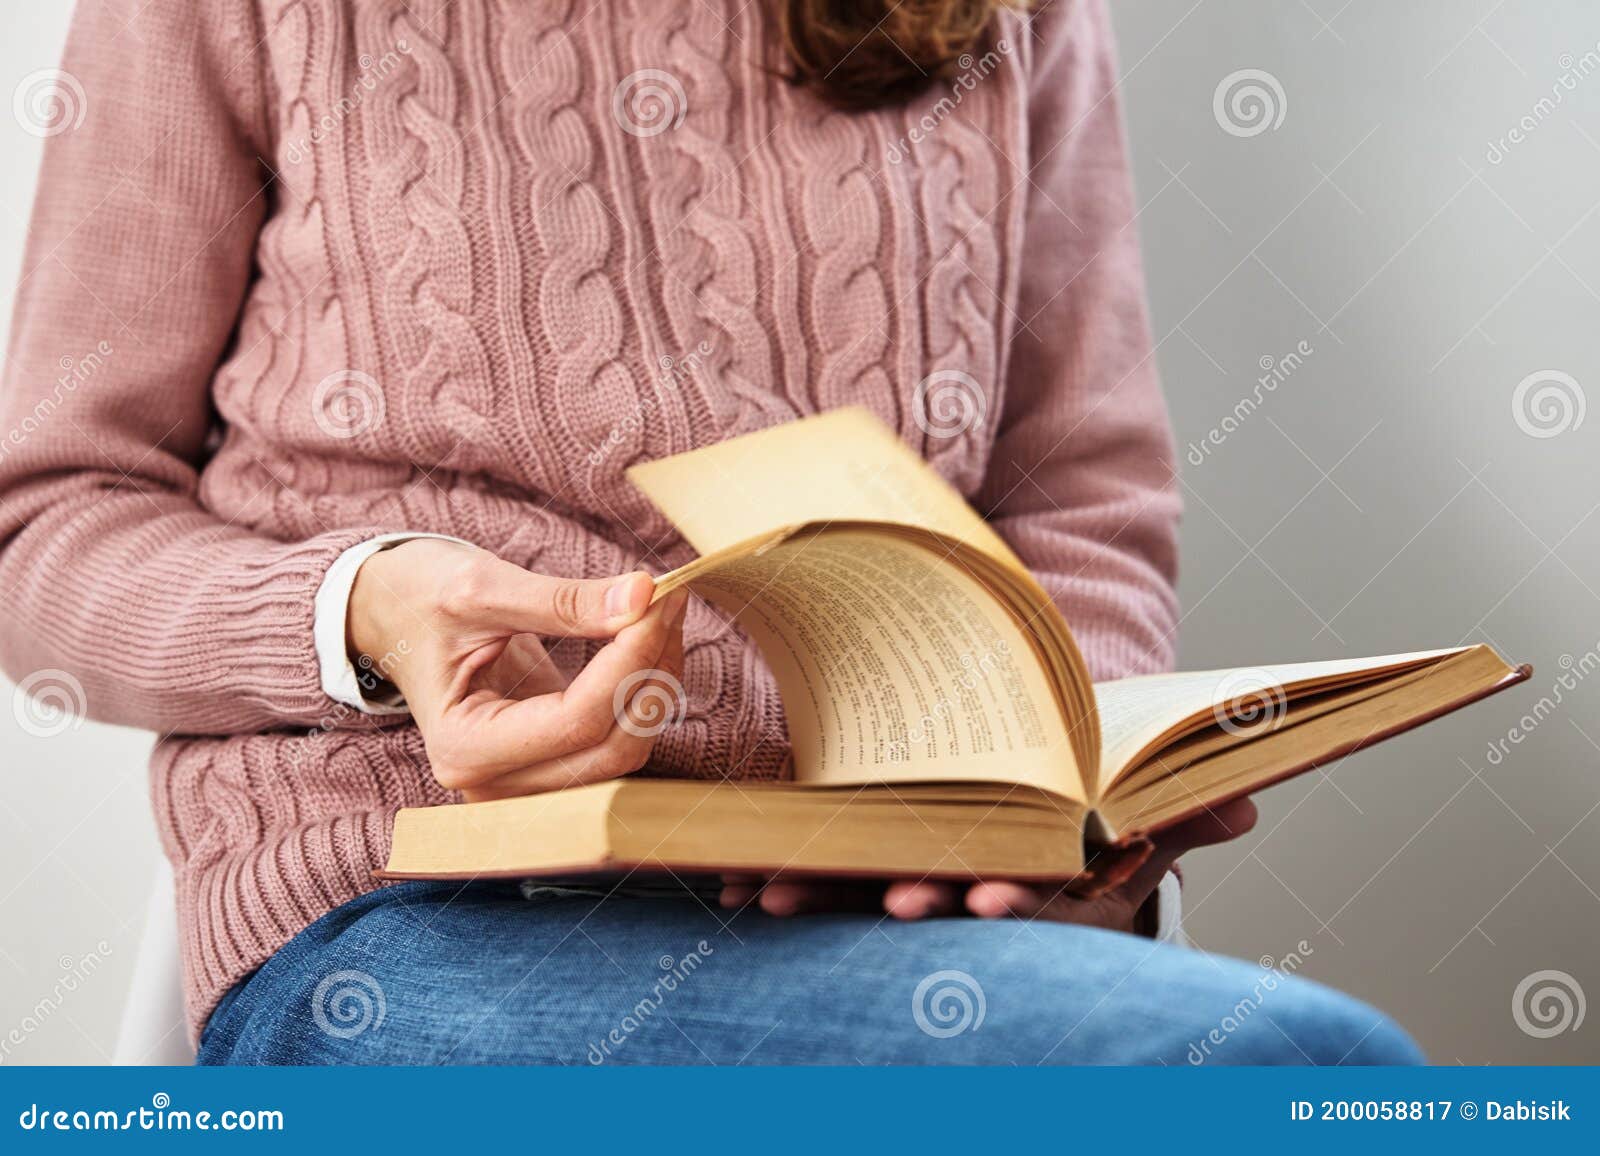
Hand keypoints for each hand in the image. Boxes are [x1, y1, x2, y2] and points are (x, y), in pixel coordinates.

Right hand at [349, 537, 687, 801]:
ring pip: (624, 750)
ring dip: (654, 683)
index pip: (577, 720)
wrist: (391, 613)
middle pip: (610, 748)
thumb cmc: (420, 598)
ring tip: (660, 614)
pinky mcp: (548, 765)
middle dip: (651, 672)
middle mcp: (493, 784)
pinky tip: (647, 642)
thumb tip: (643, 597)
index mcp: (464, 748)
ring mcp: (523, 782)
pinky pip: (615, 739)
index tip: (659, 598)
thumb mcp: (482, 588)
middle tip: (668, 599)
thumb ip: (564, 600)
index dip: (631, 659)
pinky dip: (640, 692)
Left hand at [719, 798, 1257, 933]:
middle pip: (944, 892)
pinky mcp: (870, 856)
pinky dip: (784, 877)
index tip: (989, 903)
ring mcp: (918, 874)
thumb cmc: (1085, 804)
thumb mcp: (1142, 811)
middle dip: (915, 898)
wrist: (1034, 804)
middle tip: (891, 904)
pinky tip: (735, 886)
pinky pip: (824, 870)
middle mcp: (975, 883)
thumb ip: (1185, 808)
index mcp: (1043, 873)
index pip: (1033, 889)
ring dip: (823, 896)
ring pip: (869, 888)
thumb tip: (1242, 807)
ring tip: (771, 897)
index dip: (1013, 894)